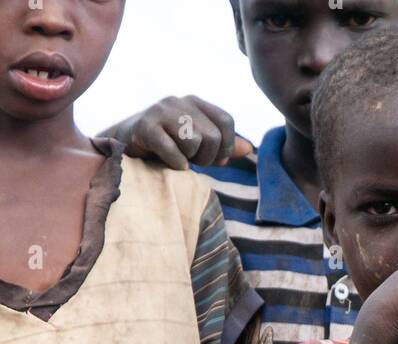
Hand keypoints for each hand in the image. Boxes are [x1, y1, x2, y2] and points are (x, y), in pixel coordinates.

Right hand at [102, 95, 244, 169]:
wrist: (125, 147)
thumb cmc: (165, 147)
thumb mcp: (197, 146)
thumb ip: (222, 146)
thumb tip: (248, 149)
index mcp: (194, 103)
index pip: (226, 121)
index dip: (226, 146)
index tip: (216, 160)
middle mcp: (179, 101)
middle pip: (213, 136)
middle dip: (206, 158)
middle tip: (191, 160)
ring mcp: (161, 111)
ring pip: (194, 142)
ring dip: (188, 159)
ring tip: (176, 158)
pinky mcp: (146, 126)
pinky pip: (173, 151)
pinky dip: (174, 164)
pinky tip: (167, 163)